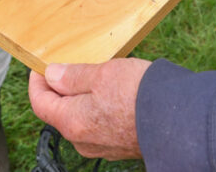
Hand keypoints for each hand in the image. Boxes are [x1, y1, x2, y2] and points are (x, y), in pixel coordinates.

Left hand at [28, 58, 152, 159]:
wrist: (178, 120)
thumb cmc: (139, 94)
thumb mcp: (102, 74)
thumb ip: (73, 77)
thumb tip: (51, 75)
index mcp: (72, 123)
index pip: (40, 104)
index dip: (37, 83)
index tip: (40, 67)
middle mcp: (82, 141)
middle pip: (60, 113)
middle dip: (62, 89)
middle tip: (71, 67)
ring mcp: (101, 147)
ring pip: (80, 119)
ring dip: (82, 99)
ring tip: (98, 78)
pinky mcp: (119, 147)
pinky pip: (99, 126)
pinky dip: (98, 109)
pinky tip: (115, 94)